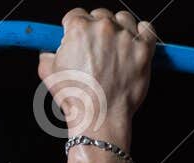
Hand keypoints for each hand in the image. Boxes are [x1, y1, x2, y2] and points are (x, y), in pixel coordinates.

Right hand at [39, 9, 154, 140]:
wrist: (100, 117)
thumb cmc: (77, 99)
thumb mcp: (49, 75)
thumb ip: (47, 57)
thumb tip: (48, 52)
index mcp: (79, 30)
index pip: (75, 15)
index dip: (72, 27)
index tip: (75, 35)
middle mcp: (104, 28)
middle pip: (99, 15)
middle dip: (94, 28)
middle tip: (93, 47)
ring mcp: (126, 37)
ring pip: (123, 18)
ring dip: (117, 27)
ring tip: (113, 46)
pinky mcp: (144, 48)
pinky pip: (146, 28)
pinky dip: (141, 32)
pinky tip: (133, 42)